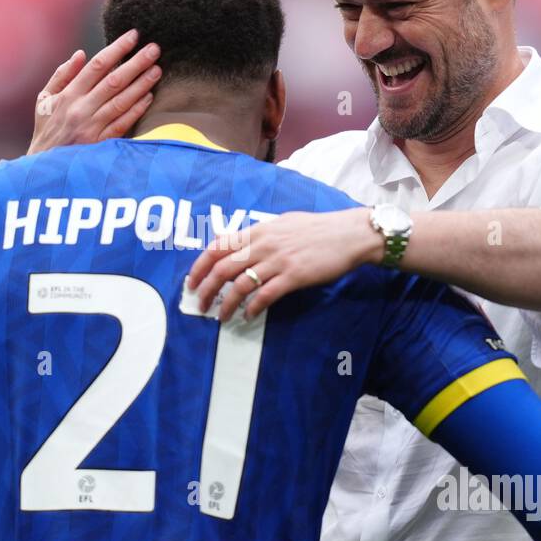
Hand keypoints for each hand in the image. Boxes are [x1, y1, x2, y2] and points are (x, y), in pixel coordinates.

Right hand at [30, 29, 161, 152]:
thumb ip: (62, 75)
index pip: (97, 66)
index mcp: (68, 94)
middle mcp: (80, 109)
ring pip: (121, 101)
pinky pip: (122, 124)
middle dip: (136, 63)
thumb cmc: (46, 129)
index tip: (133, 35)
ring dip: (141, 84)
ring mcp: (91, 127)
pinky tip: (149, 97)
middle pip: (113, 81)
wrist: (44, 167)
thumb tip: (81, 54)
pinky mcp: (100, 144)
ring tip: (157, 70)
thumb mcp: (45, 99)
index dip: (117, 49)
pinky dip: (136, 110)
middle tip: (154, 49)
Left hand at [186, 208, 384, 321]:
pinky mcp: (293, 276)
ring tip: (221, 316)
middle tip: (199, 304)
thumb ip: (256, 233)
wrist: (348, 234)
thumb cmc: (317, 229)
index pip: (218, 247)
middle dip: (206, 289)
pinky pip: (265, 295)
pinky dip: (252, 307)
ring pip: (240, 284)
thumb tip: (230, 239)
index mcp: (258, 230)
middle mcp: (263, 244)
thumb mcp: (282, 223)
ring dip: (226, 304)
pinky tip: (248, 316)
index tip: (192, 281)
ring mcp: (278, 260)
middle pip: (223, 268)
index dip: (200, 266)